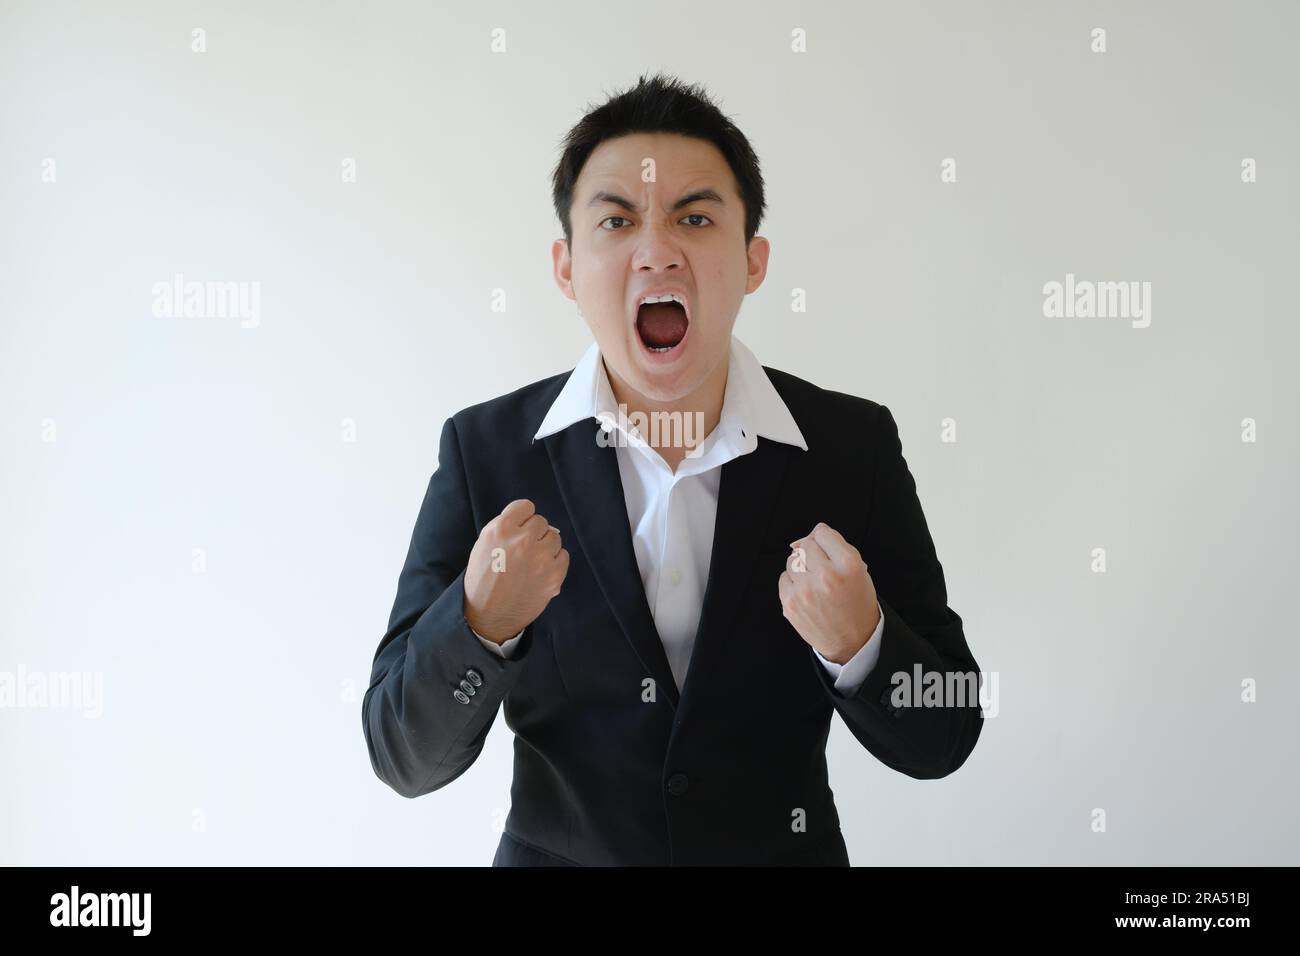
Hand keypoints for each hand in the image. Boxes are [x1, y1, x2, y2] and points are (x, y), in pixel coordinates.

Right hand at [463, 499, 568, 643]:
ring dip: (546, 547)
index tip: (519, 530)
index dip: (522, 518)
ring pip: (555, 537)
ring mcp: (540, 559)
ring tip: (532, 562)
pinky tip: (541, 572)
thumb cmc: (484, 579)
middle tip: (523, 551)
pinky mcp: (553, 575)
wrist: (489, 615)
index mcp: (501, 530)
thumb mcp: (483, 544)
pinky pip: (564, 555)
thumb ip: (505, 527)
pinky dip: (555, 562)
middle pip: (541, 522)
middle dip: (534, 534)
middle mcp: (522, 541)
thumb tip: (530, 519)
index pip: (525, 506)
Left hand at [778, 522, 880, 664]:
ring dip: (802, 567)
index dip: (825, 540)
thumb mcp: (860, 572)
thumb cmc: (857, 606)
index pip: (823, 532)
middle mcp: (826, 575)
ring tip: (816, 582)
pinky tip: (807, 593)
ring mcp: (806, 590)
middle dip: (814, 553)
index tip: (828, 551)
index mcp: (848, 564)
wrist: (852, 643)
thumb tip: (807, 535)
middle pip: (806, 544)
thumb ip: (836, 547)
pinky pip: (783, 578)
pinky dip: (793, 582)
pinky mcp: (791, 603)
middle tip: (823, 569)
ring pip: (792, 560)